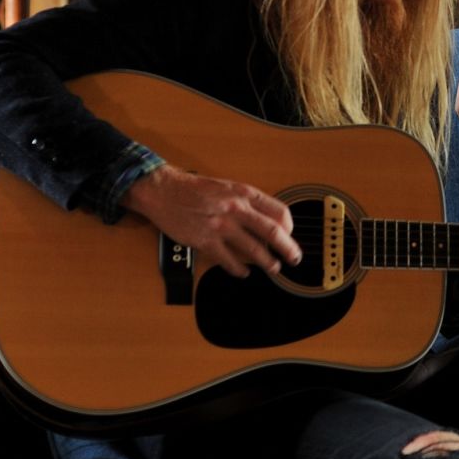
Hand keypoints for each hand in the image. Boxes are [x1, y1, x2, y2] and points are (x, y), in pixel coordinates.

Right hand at [121, 164, 300, 278]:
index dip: (289, 227)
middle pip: (273, 232)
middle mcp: (236, 208)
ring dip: (268, 262)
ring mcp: (221, 226)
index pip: (279, 212)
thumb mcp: (227, 186)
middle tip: (294, 258)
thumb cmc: (194, 188)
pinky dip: (240, 270)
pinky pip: (229, 260)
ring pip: (254, 250)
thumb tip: (267, 219)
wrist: (163, 190)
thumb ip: (247, 201)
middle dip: (288, 249)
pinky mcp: (205, 241)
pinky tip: (244, 272)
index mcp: (244, 193)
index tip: (290, 235)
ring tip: (273, 269)